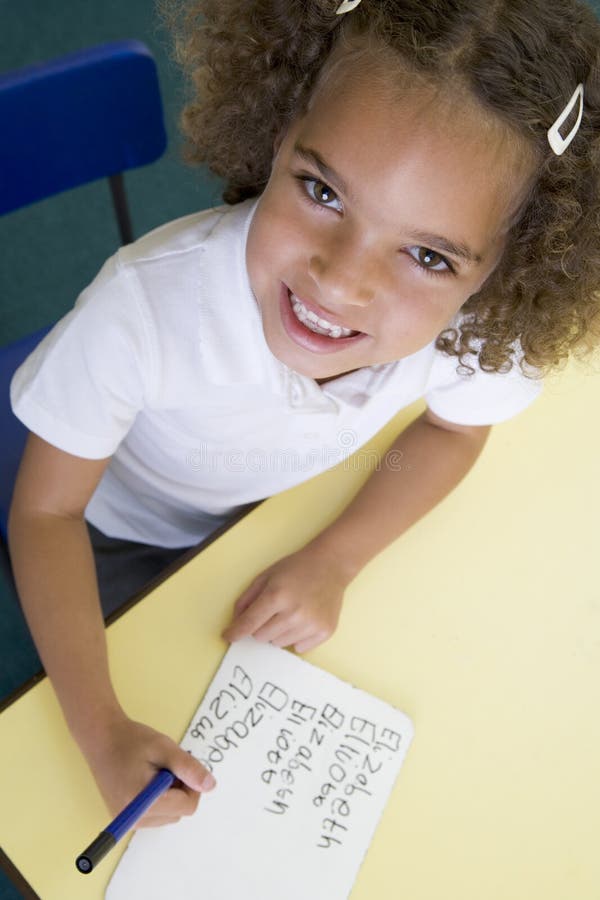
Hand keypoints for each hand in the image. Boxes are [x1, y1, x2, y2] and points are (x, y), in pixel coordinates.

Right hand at [81, 713, 215, 827]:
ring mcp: (127, 822)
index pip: (187, 807)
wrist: (101, 739)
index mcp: (143, 803)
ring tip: (154, 771)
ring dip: (171, 794)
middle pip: (178, 812)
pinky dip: (159, 799)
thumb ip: (188, 768)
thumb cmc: (132, 740)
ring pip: (169, 815)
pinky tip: (146, 779)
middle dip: (180, 789)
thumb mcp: (165, 748)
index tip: (181, 765)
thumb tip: (210, 786)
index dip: (192, 784)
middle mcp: (134, 820)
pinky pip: (155, 815)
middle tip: (165, 766)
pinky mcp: (124, 818)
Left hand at [222, 546, 349, 652]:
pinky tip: (304, 619)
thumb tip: (237, 622)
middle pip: (261, 637)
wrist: (331, 566)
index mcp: (277, 596)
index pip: (249, 623)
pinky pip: (299, 648)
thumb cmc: (296, 568)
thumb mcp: (266, 576)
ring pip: (279, 643)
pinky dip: (296, 637)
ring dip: (279, 632)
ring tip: (291, 613)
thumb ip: (247, 598)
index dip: (235, 632)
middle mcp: (294, 613)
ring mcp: (311, 625)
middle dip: (261, 626)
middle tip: (273, 610)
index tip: (228, 637)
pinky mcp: (324, 632)